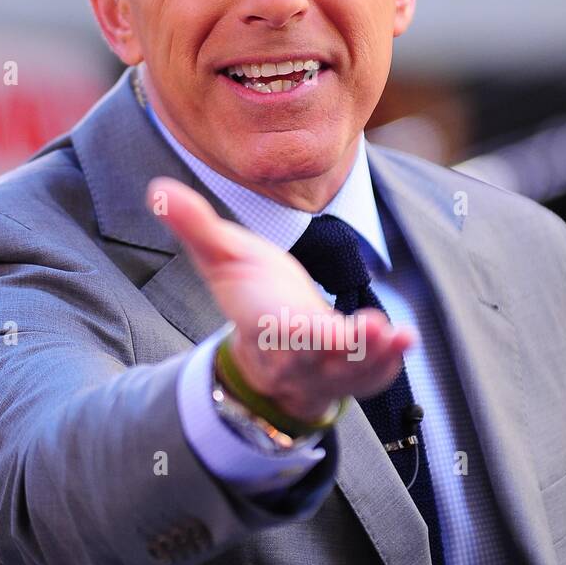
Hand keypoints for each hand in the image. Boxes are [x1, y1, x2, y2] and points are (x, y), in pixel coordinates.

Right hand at [146, 177, 415, 423]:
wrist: (269, 348)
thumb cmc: (251, 296)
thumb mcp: (222, 258)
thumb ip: (196, 226)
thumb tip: (157, 189)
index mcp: (267, 325)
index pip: (280, 331)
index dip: (299, 333)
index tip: (319, 328)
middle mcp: (297, 354)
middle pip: (319, 358)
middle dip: (347, 348)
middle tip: (375, 330)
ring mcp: (328, 369)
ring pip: (352, 372)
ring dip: (375, 357)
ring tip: (399, 336)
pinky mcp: (356, 373)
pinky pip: (373, 375)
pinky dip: (390, 363)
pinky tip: (408, 339)